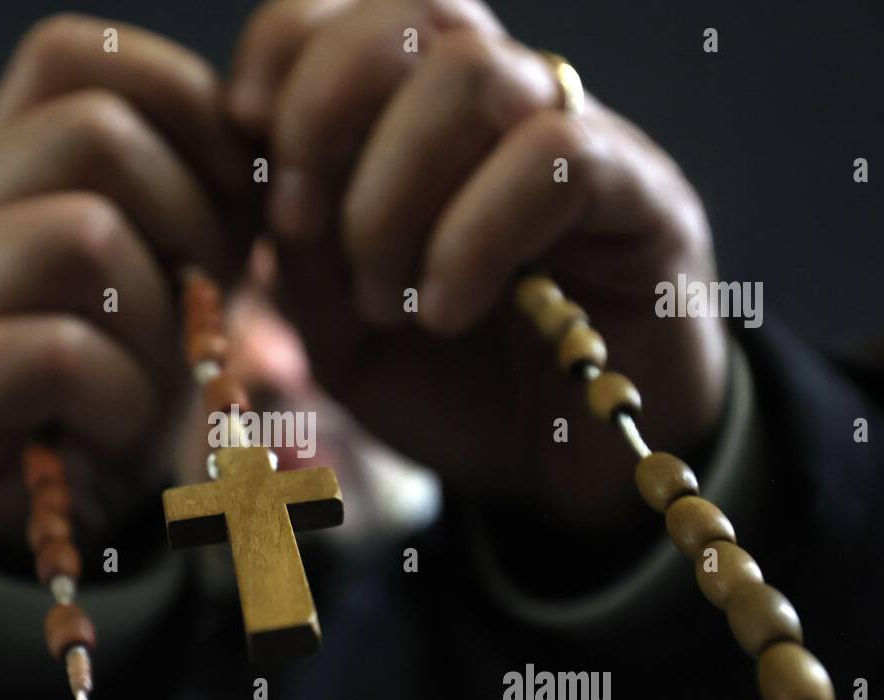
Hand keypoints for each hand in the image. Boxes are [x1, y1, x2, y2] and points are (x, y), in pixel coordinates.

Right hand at [0, 15, 253, 541]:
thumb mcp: (162, 284)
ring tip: (147, 378)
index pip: (71, 56)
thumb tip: (267, 144)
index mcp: (1, 171)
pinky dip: (120, 399)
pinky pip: (59, 352)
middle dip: (190, 218)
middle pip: (91, 131)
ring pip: (78, 236)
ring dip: (155, 321)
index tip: (238, 190)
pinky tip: (109, 430)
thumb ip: (195, 208)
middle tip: (202, 302)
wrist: (11, 523)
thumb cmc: (101, 392)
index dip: (180, 99)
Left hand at [229, 0, 726, 526]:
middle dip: (322, 111)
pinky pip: (555, 158)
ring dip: (393, 194)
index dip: (287, 44)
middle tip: (297, 227)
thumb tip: (268, 180)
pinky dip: (471, 236)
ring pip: (476, 76)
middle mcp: (504, 107)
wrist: (563, 471)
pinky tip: (445, 310)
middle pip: (413, 16)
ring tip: (384, 298)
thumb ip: (302, 257)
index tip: (243, 130)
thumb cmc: (453, 389)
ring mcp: (578, 139)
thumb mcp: (342, 337)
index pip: (356, 12)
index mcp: (423, 119)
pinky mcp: (640, 195)